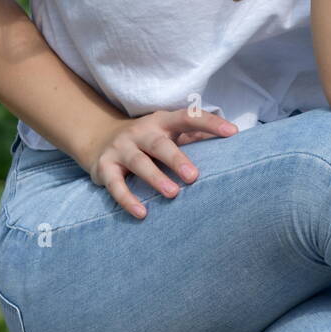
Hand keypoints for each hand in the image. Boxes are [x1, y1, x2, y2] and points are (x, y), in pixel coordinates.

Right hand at [83, 106, 237, 219]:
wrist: (98, 138)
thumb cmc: (147, 140)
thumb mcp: (168, 133)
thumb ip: (195, 135)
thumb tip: (232, 137)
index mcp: (162, 122)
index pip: (188, 118)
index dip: (210, 123)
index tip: (232, 132)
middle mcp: (140, 132)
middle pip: (159, 144)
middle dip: (176, 159)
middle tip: (194, 176)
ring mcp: (121, 149)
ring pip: (139, 163)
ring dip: (156, 178)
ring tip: (173, 194)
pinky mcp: (104, 167)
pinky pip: (116, 185)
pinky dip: (128, 199)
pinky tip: (142, 213)